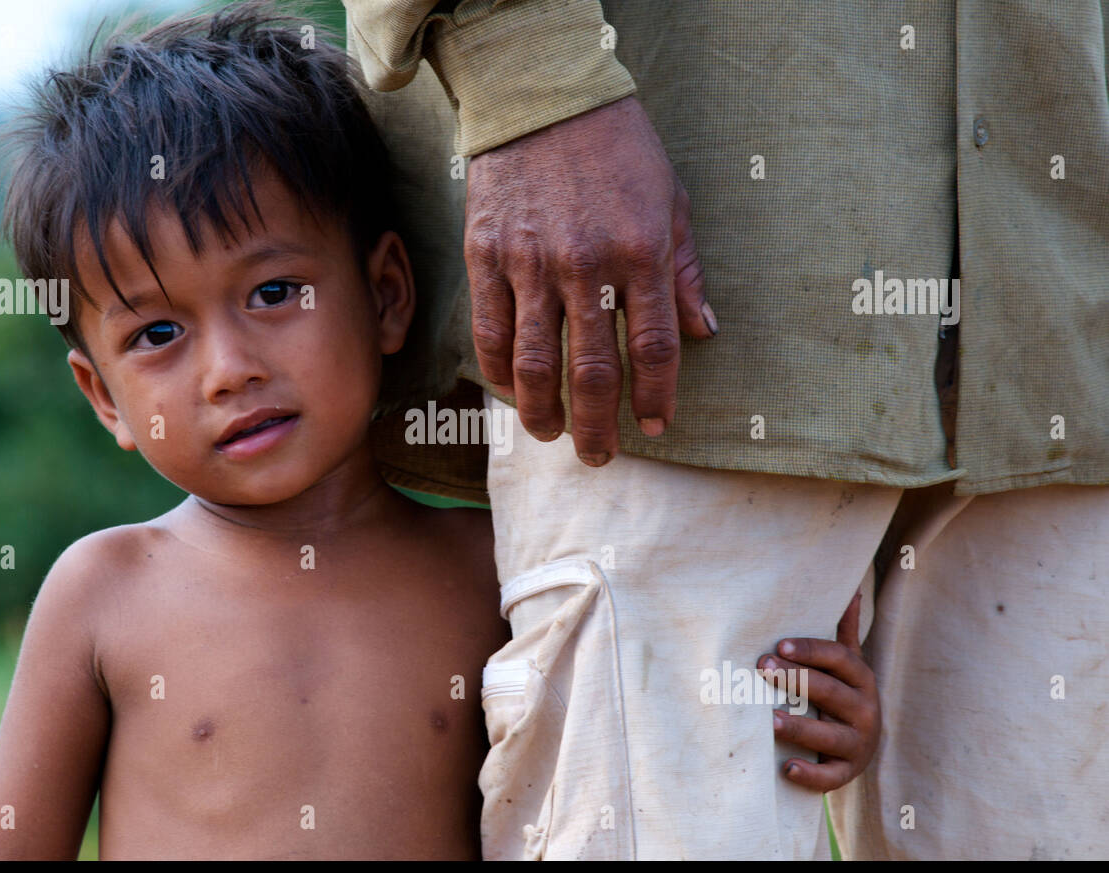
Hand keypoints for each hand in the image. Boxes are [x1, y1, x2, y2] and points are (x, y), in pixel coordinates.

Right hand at [463, 95, 715, 465]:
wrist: (543, 98)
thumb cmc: (617, 149)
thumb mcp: (671, 201)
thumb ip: (685, 272)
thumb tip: (703, 333)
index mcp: (642, 252)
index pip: (653, 348)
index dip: (656, 397)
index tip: (656, 426)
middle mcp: (587, 265)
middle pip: (592, 371)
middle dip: (597, 426)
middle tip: (600, 456)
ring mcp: (531, 263)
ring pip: (535, 363)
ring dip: (543, 411)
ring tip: (550, 433)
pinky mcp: (488, 256)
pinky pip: (490, 331)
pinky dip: (500, 372)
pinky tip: (512, 391)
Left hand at [757, 590, 880, 791]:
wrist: (859, 746)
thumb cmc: (842, 695)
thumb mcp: (848, 665)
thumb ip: (844, 631)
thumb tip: (851, 587)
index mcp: (861, 679)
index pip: (838, 659)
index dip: (810, 650)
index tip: (779, 644)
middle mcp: (866, 710)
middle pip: (830, 692)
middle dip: (796, 679)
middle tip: (762, 667)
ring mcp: (859, 744)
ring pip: (830, 736)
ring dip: (800, 727)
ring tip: (770, 720)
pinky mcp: (848, 772)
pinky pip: (831, 776)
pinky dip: (810, 775)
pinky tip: (787, 768)